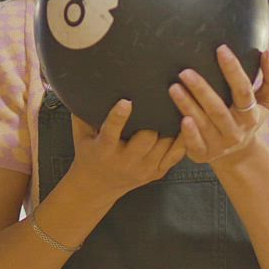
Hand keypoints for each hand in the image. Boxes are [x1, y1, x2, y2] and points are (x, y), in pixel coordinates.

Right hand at [71, 100, 185, 196]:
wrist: (97, 187)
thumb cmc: (89, 153)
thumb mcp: (81, 135)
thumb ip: (82, 112)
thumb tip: (84, 82)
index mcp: (104, 150)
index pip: (111, 133)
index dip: (118, 117)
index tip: (125, 102)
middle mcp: (125, 162)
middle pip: (146, 138)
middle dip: (153, 121)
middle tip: (162, 99)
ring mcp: (144, 169)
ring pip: (165, 145)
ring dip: (171, 127)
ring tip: (181, 105)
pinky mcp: (157, 173)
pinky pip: (175, 155)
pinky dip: (181, 139)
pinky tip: (187, 124)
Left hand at [168, 45, 268, 165]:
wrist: (238, 155)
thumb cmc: (249, 117)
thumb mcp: (267, 101)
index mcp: (250, 115)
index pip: (243, 91)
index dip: (233, 70)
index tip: (221, 49)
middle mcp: (235, 131)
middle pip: (218, 109)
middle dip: (201, 90)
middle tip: (185, 71)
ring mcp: (219, 145)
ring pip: (203, 124)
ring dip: (187, 105)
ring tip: (174, 87)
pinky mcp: (203, 155)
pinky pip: (195, 145)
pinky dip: (188, 134)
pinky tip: (182, 119)